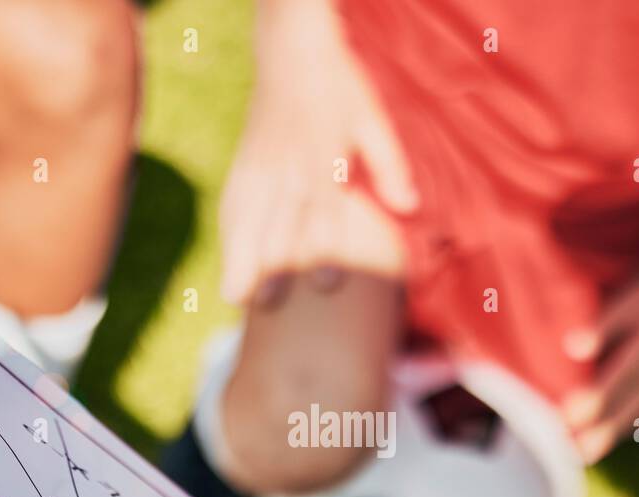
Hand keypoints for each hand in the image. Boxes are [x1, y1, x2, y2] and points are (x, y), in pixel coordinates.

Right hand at [218, 0, 414, 307]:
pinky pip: (232, 206)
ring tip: (234, 299)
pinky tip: (229, 264)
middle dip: (270, 268)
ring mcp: (259, 168)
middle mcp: (287, 170)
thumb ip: (389, 165)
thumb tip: (409, 206)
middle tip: (263, 306)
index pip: (322, 212)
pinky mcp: (243, 165)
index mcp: (322, 162)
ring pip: (245, 221)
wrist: (290, 48)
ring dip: (239, 260)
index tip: (326, 285)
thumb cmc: (339, 86)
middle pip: (275, 225)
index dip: (323, 249)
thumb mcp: (372, 119)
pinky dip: (229, 237)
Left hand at [558, 248, 638, 463]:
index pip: (609, 397)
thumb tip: (570, 349)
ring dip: (634, 428)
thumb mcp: (636, 300)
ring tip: (613, 436)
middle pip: (631, 417)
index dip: (586, 416)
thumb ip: (603, 327)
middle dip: (602, 437)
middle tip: (580, 455)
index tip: (564, 429)